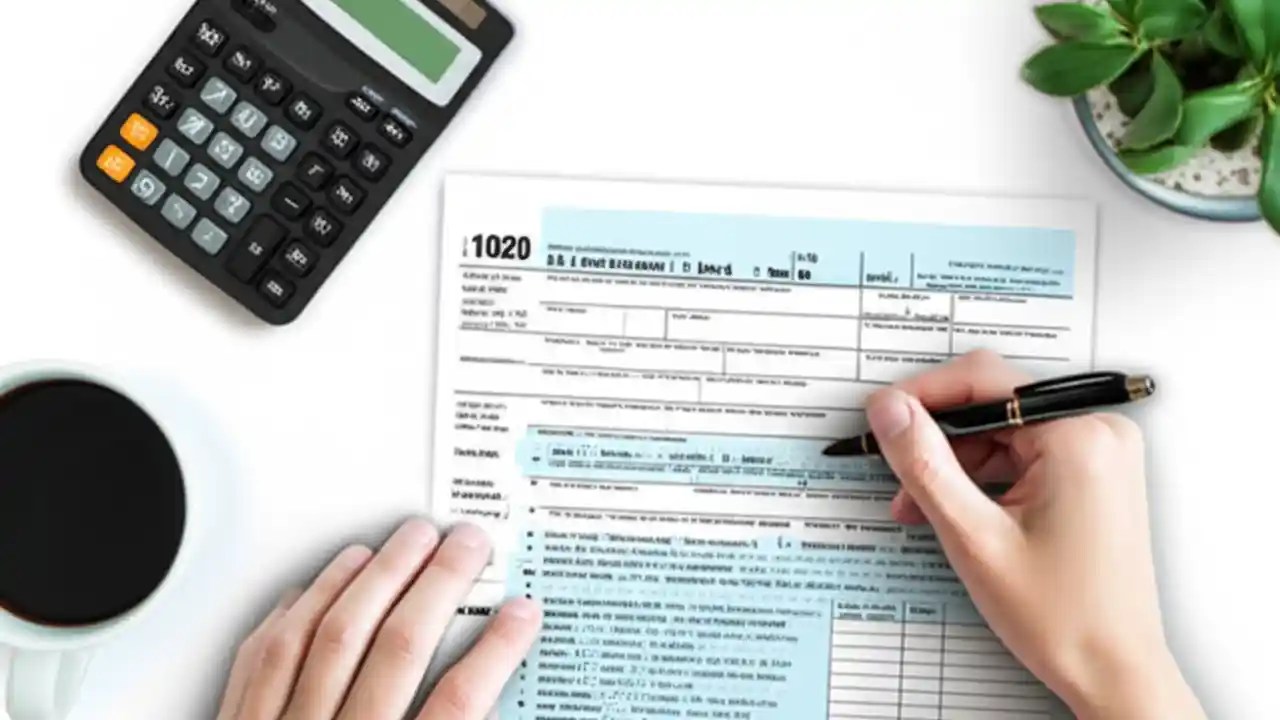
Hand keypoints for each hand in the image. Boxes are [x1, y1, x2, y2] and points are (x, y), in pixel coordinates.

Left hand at [216, 520, 540, 719]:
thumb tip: (486, 713)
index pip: (457, 708)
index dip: (496, 652)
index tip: (522, 615)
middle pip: (395, 651)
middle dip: (437, 585)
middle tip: (467, 545)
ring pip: (326, 637)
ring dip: (370, 579)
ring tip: (402, 543)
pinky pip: (264, 655)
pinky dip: (295, 610)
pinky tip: (319, 584)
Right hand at [867, 351, 1203, 719]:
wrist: (1113, 670)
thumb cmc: (1064, 617)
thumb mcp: (974, 536)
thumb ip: (925, 464)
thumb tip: (891, 410)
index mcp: (1080, 437)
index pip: (984, 380)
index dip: (922, 394)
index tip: (883, 416)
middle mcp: (1099, 433)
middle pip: (992, 405)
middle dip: (937, 441)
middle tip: (896, 472)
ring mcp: (1100, 452)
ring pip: (1002, 431)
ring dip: (954, 463)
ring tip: (920, 506)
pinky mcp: (1092, 472)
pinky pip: (1023, 453)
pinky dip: (983, 477)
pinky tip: (954, 508)